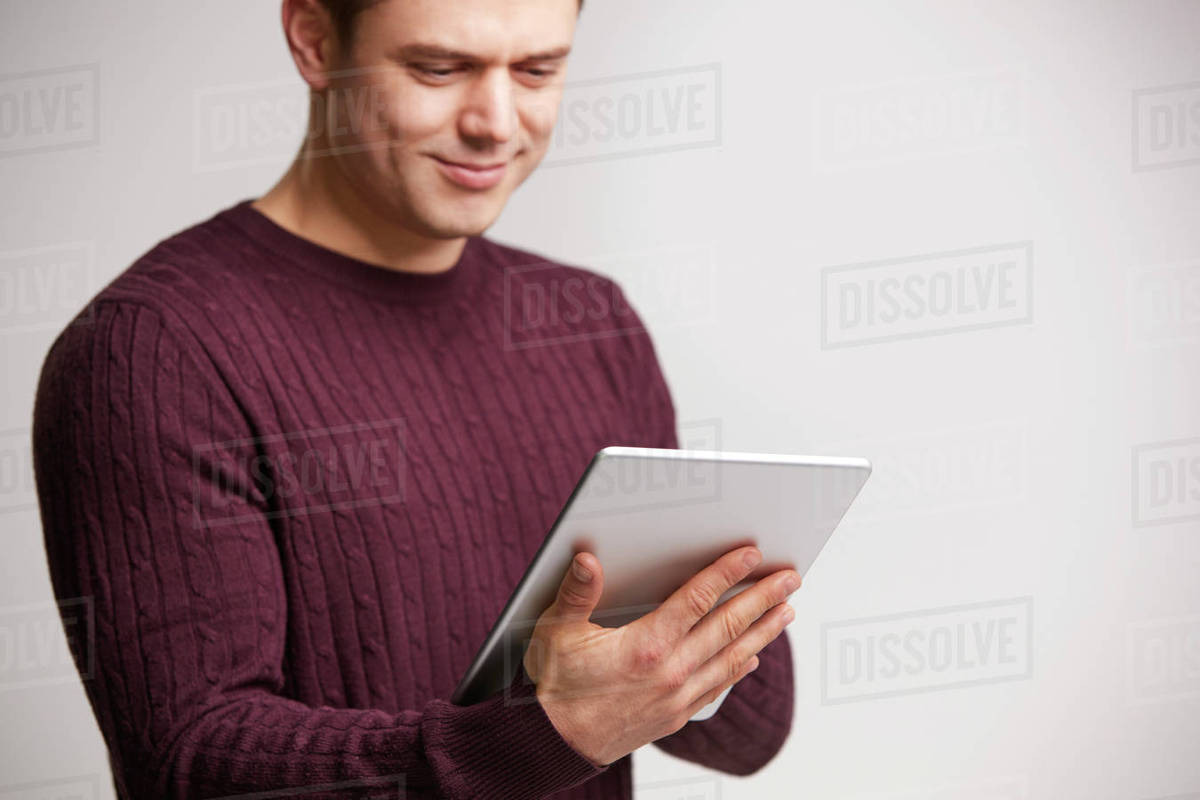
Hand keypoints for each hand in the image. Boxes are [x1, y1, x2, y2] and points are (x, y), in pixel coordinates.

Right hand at [522, 544, 799, 767]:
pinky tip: (753, 656)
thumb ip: (576, 592)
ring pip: (731, 658)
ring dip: (763, 632)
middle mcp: (670, 672)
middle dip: (762, 598)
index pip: (696, 600)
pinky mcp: (675, 716)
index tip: (751, 554)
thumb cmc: (556, 684)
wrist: (555, 743)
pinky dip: (738, 668)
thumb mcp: (557, 630)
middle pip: (727, 627)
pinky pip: (717, 687)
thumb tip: (588, 558)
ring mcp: (677, 697)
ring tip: (787, 611)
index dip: (726, 573)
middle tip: (790, 577)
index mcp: (645, 645)